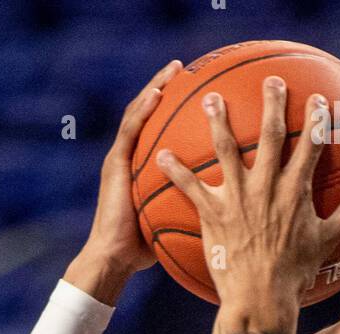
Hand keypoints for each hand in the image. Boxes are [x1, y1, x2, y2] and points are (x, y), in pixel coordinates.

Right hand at [64, 58, 182, 304]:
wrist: (114, 259)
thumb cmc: (143, 250)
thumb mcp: (171, 222)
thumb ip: (190, 208)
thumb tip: (225, 211)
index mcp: (142, 168)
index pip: (157, 131)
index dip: (172, 109)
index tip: (193, 91)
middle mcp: (131, 158)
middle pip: (147, 114)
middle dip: (163, 88)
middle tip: (183, 68)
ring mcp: (120, 159)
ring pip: (138, 114)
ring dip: (155, 88)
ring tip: (173, 69)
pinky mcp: (115, 164)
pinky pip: (131, 130)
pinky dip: (144, 109)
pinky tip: (158, 93)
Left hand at [155, 78, 339, 318]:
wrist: (260, 299)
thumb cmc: (293, 275)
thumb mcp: (325, 242)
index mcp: (296, 191)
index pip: (310, 145)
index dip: (315, 119)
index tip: (317, 99)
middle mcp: (267, 187)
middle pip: (271, 135)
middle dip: (272, 104)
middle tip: (271, 81)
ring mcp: (238, 198)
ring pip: (227, 149)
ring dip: (219, 121)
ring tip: (212, 100)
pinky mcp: (213, 213)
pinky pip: (190, 186)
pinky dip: (175, 170)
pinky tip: (161, 155)